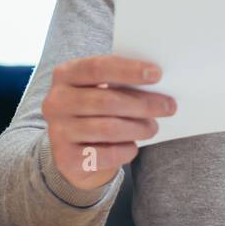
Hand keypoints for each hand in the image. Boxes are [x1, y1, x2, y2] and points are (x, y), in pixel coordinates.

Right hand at [41, 55, 175, 190]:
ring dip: (139, 128)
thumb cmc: (96, 109)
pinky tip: (133, 146)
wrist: (73, 150)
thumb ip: (120, 83)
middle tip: (168, 106)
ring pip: (109, 128)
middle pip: (107, 100)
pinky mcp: (66, 158)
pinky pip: (106, 154)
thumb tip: (157, 82)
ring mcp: (58, 131)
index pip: (98, 68)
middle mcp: (56, 101)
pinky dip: (126, 150)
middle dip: (143, 104)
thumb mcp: (101, 89)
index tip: (157, 74)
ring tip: (152, 127)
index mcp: (65, 74)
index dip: (129, 70)